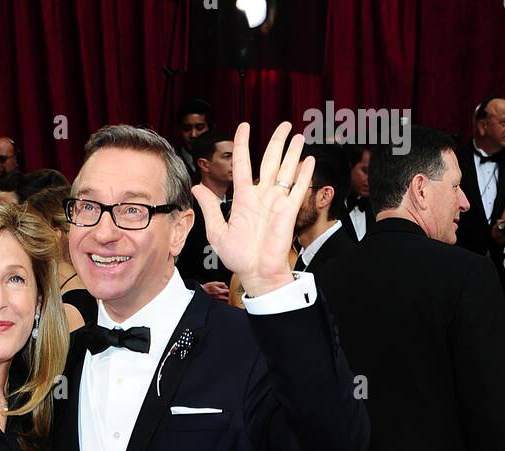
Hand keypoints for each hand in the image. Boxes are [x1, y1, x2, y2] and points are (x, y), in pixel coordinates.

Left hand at [192, 121, 314, 298]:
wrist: (255, 273)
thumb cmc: (237, 257)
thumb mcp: (217, 231)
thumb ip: (210, 207)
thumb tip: (196, 188)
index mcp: (243, 197)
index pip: (244, 163)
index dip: (243, 144)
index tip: (244, 126)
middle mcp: (261, 195)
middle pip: (271, 160)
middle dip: (278, 141)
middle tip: (285, 125)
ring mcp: (277, 201)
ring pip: (287, 170)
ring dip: (293, 152)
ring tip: (298, 136)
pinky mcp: (289, 211)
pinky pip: (298, 188)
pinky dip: (304, 174)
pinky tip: (308, 160)